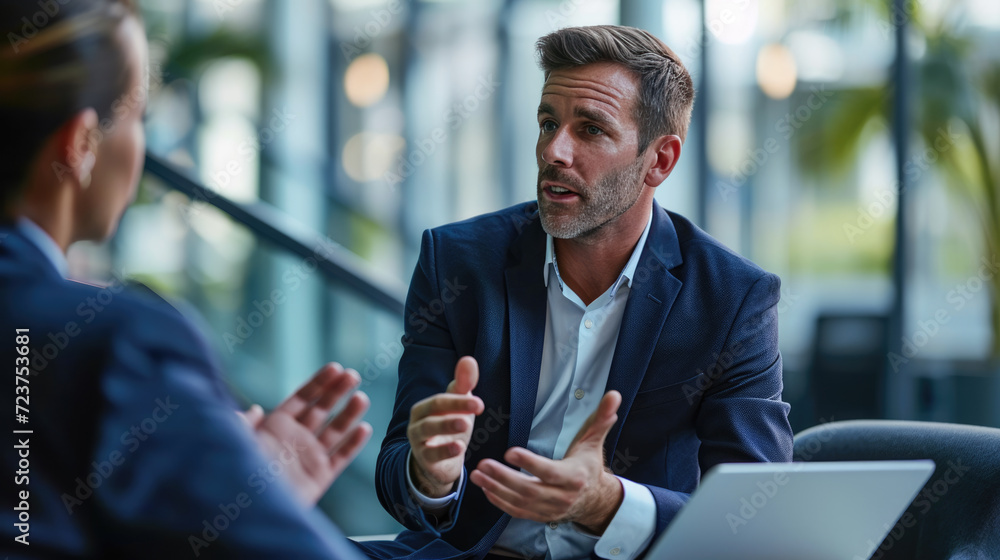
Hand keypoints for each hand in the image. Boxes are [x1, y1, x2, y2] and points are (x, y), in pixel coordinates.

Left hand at [240, 363, 372, 505]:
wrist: (249, 514)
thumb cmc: (236, 477)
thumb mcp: (233, 444)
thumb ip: (242, 425)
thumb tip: (254, 409)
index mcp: (274, 428)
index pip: (301, 399)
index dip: (318, 383)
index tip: (334, 367)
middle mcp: (294, 439)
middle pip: (321, 409)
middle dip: (337, 391)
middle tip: (353, 375)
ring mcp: (309, 457)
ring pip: (335, 430)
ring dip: (349, 413)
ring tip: (361, 398)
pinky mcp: (320, 477)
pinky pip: (340, 457)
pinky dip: (353, 444)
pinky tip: (364, 428)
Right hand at [407, 356, 483, 497]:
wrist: (438, 464)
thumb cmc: (448, 430)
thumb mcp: (457, 408)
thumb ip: (463, 385)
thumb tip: (469, 359)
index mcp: (424, 407)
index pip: (441, 399)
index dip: (460, 399)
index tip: (481, 404)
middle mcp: (417, 421)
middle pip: (433, 409)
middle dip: (455, 406)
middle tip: (478, 406)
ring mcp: (418, 440)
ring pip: (428, 429)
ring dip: (447, 425)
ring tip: (467, 423)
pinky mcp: (423, 459)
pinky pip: (431, 454)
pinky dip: (445, 450)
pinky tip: (460, 447)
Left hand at [469, 391, 623, 533]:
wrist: (595, 500)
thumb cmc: (589, 465)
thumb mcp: (594, 441)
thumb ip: (602, 418)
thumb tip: (614, 395)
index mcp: (574, 477)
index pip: (549, 472)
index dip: (529, 463)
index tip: (509, 451)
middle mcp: (562, 497)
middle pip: (530, 490)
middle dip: (504, 478)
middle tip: (483, 464)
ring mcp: (550, 509)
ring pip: (520, 502)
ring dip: (496, 489)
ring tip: (477, 475)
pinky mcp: (540, 516)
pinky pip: (517, 512)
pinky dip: (500, 502)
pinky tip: (486, 489)